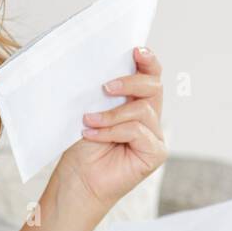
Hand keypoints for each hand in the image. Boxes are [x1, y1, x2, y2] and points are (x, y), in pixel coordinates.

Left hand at [55, 45, 167, 212]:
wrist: (77, 181)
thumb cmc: (81, 146)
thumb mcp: (91, 110)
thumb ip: (104, 93)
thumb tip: (102, 69)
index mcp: (136, 103)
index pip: (150, 75)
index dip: (148, 60)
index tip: (136, 50)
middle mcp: (150, 117)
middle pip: (153, 86)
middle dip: (130, 81)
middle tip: (105, 87)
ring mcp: (155, 136)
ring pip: (142, 110)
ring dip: (112, 114)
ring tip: (89, 121)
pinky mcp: (155, 153)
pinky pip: (137, 131)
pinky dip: (112, 131)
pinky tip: (92, 135)